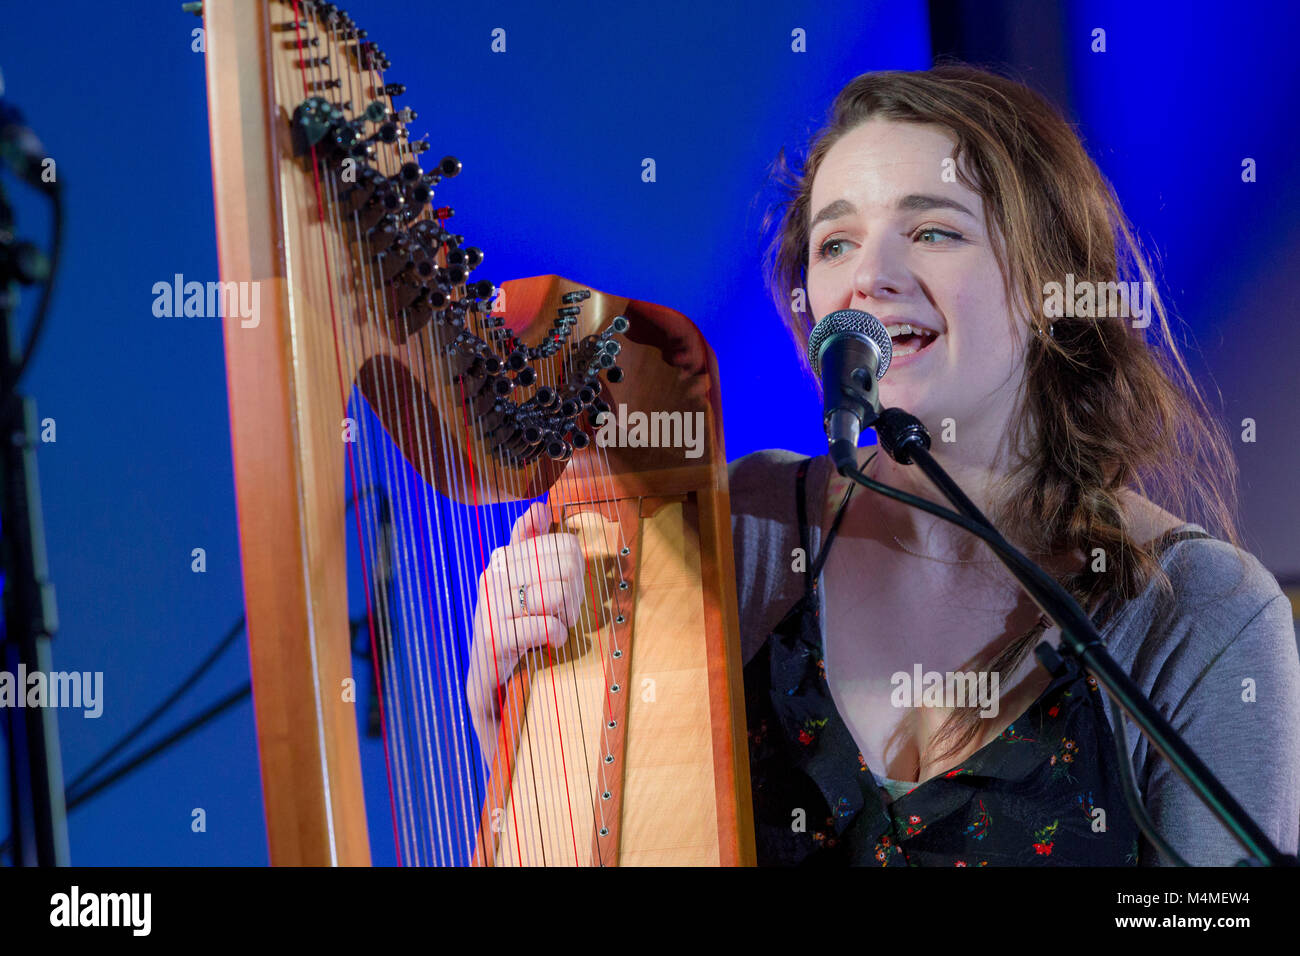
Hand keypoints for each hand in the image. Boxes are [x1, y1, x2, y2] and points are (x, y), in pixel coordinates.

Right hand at [465, 501, 586, 763]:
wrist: (490, 681)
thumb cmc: (514, 628)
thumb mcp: (523, 585)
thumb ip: (530, 544)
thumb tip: (539, 507)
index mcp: (503, 559)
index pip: (564, 545)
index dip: (577, 570)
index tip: (569, 591)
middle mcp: (493, 577)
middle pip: (565, 568)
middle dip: (574, 596)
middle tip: (564, 615)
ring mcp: (491, 606)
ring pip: (557, 595)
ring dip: (566, 618)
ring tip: (555, 629)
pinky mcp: (494, 637)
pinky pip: (546, 625)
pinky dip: (556, 636)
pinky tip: (550, 642)